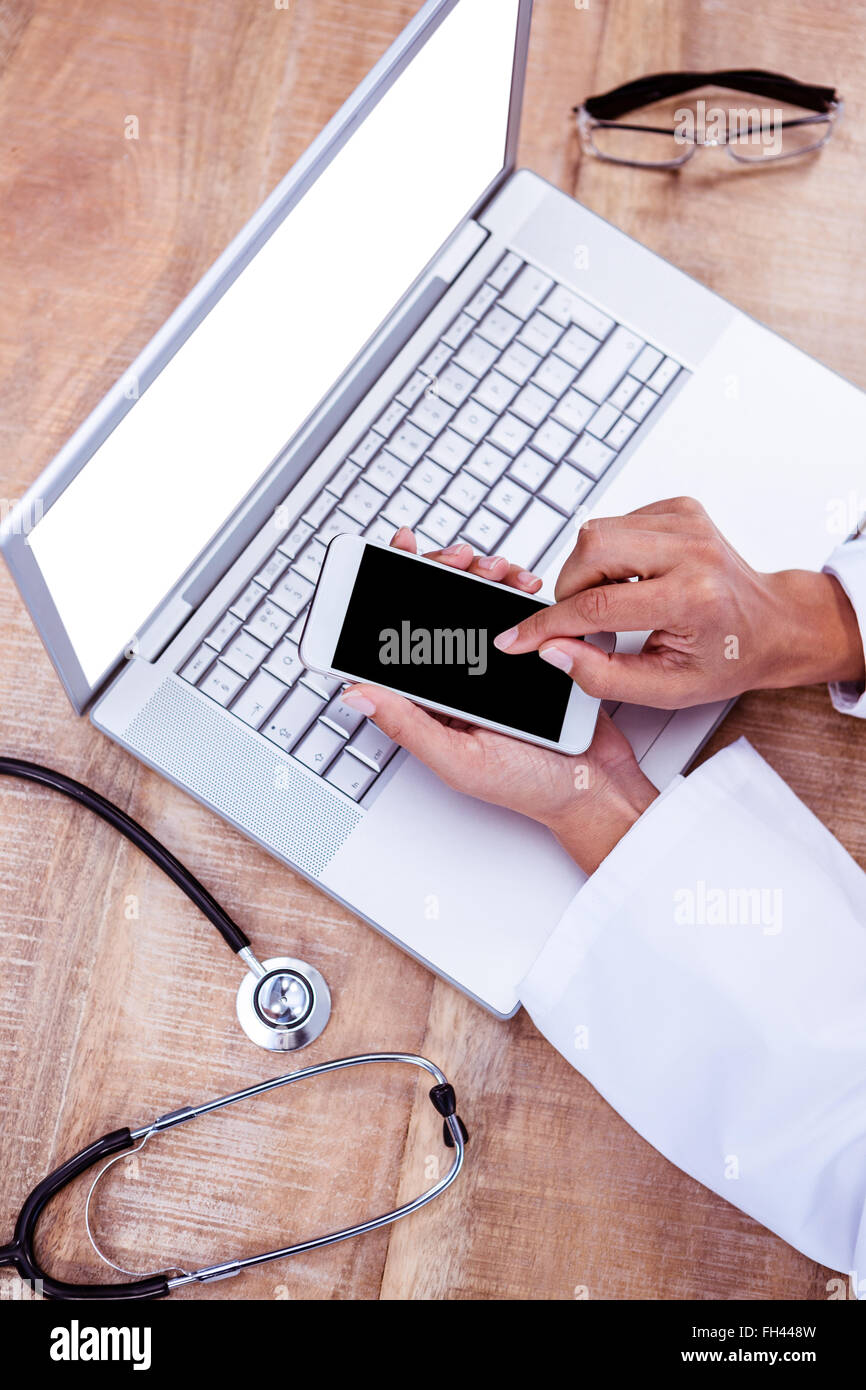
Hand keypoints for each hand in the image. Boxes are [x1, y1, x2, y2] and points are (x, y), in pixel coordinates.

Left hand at [340, 528, 657, 874]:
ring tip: (495, 570)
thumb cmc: (529, 788)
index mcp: (431, 703)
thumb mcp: (459, 762)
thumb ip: (407, 726)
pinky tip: (522, 585)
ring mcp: (495, 667)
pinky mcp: (532, 658)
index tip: (397, 556)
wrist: (596, 790)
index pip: (400, 641)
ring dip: (482, 576)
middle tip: (460, 560)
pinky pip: (518, 614)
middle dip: (444, 572)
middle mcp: (458, 681)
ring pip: (476, 604)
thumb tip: (356, 694)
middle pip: (437, 610)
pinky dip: (519, 591)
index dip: (392, 594)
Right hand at [492, 497, 864, 708]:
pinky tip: (629, 578)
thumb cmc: (728, 656)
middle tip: (578, 619)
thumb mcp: (666, 689)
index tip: (517, 638)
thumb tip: (552, 649)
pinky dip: (608, 553)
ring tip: (611, 601)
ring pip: (597, 530)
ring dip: (587, 571)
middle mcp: (691, 550)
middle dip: (567, 589)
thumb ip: (601, 676)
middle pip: (590, 550)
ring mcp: (687, 521)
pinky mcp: (680, 507)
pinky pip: (616, 521)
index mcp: (691, 598)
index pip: (596, 605)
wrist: (772, 625)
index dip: (546, 625)